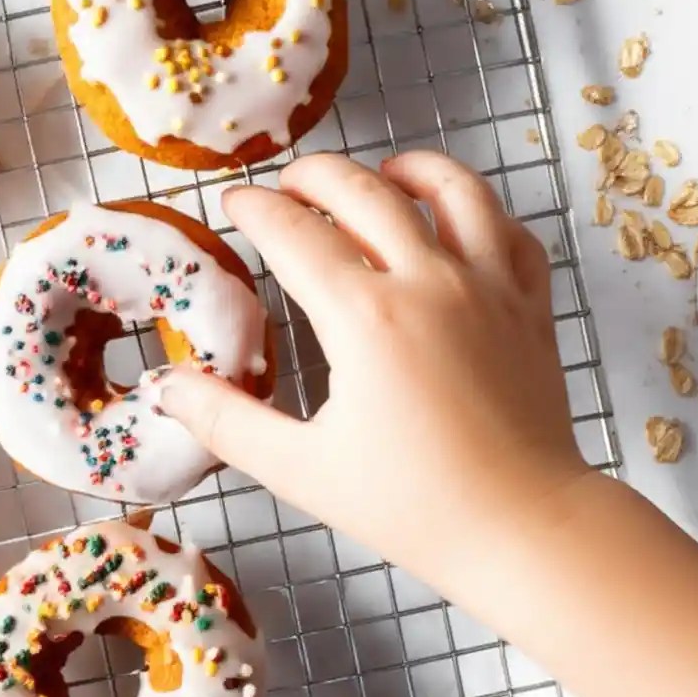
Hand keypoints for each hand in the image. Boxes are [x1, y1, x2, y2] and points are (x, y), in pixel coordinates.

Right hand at [161, 151, 588, 565]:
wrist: (524, 528)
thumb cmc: (415, 505)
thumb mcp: (302, 470)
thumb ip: (227, 423)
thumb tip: (167, 388)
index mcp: (366, 317)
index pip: (296, 235)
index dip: (257, 211)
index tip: (235, 203)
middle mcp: (430, 283)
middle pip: (365, 192)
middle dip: (316, 175)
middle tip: (287, 182)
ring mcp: (489, 287)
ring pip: (452, 190)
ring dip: (409, 168)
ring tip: (381, 170)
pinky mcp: (530, 306)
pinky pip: (510, 230)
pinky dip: (480, 210)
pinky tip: (458, 218)